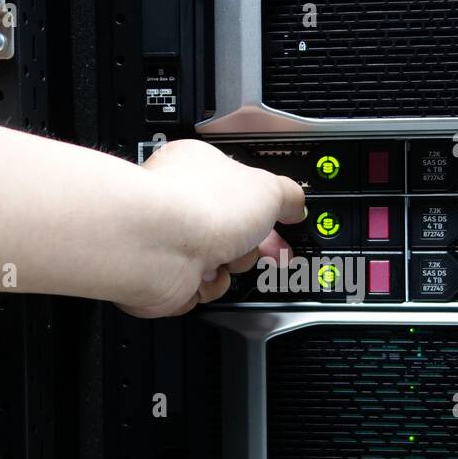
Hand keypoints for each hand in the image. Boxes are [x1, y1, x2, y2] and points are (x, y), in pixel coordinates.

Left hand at [115, 138, 304, 317]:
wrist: (161, 248)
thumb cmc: (198, 208)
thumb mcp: (269, 188)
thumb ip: (288, 194)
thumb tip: (296, 203)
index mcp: (201, 168)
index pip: (240, 188)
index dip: (266, 207)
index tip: (283, 219)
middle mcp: (182, 203)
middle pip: (233, 231)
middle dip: (251, 244)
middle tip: (264, 247)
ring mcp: (171, 241)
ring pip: (220, 264)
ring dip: (230, 268)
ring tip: (222, 258)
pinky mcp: (165, 275)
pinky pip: (201, 290)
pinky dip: (207, 288)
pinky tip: (201, 275)